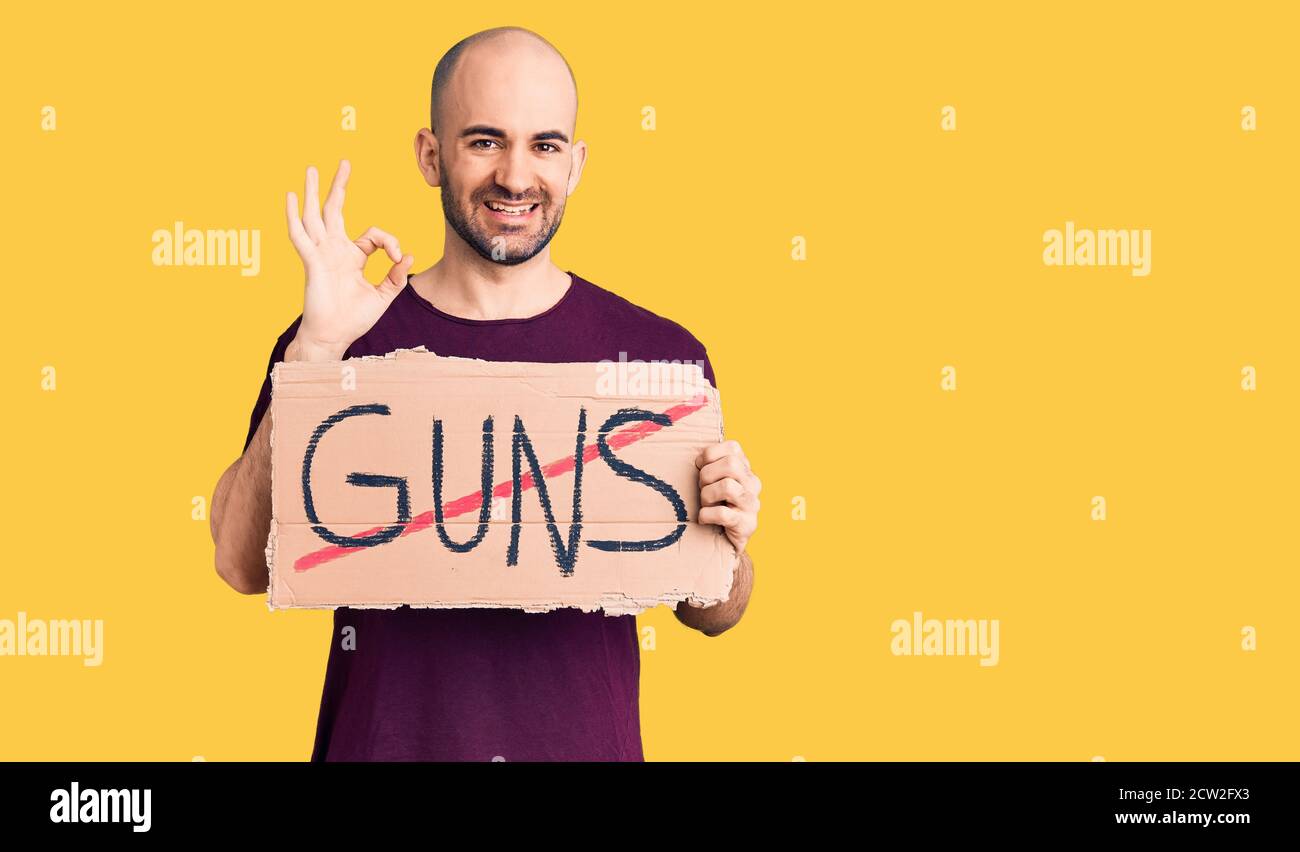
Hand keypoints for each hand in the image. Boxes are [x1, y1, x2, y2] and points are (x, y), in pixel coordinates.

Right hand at [285, 159, 413, 357]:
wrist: (333, 336)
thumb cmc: (353, 318)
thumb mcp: (382, 296)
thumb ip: (395, 277)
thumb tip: (408, 256)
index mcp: (351, 256)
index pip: (373, 235)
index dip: (389, 242)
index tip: (398, 258)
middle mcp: (334, 250)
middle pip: (335, 210)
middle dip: (339, 186)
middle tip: (344, 163)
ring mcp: (320, 254)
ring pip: (314, 216)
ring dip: (312, 192)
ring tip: (310, 169)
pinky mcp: (312, 262)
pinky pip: (300, 235)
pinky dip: (294, 216)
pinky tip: (291, 196)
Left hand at [696, 440, 760, 554]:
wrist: (728, 540)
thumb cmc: (716, 504)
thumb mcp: (715, 480)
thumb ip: (711, 464)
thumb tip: (697, 460)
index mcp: (746, 469)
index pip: (733, 448)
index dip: (710, 455)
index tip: (701, 467)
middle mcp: (753, 484)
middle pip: (730, 464)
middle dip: (707, 475)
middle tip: (702, 488)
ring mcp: (752, 504)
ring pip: (727, 486)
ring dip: (707, 496)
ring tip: (705, 504)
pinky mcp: (746, 524)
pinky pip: (722, 513)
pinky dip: (706, 515)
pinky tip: (704, 519)